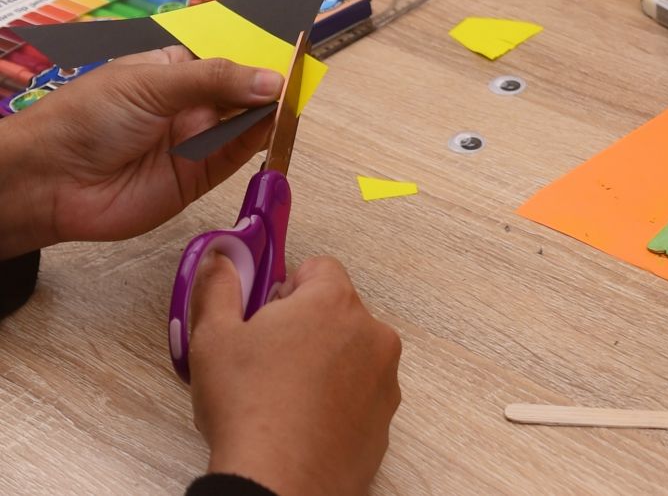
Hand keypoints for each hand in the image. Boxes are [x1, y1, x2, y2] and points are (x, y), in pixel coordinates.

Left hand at [0, 46, 282, 257]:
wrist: (54, 181)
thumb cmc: (90, 118)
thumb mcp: (153, 83)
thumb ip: (215, 80)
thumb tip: (272, 81)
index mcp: (173, 71)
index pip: (225, 59)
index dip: (255, 56)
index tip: (290, 51)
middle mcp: (190, 105)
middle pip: (242, 93)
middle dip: (269, 86)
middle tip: (299, 78)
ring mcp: (198, 141)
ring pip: (246, 124)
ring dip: (270, 114)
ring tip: (294, 101)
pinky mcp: (202, 176)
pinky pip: (239, 156)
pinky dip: (262, 142)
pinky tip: (279, 126)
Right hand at [189, 255, 401, 495]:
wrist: (282, 484)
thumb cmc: (249, 409)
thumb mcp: (214, 338)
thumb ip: (218, 287)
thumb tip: (220, 260)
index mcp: (334, 304)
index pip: (319, 268)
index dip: (287, 287)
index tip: (265, 314)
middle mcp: (372, 334)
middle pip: (338, 309)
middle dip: (306, 324)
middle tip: (267, 357)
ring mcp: (385, 378)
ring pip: (351, 351)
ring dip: (325, 361)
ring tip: (284, 395)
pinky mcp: (386, 418)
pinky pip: (361, 391)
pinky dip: (339, 398)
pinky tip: (305, 421)